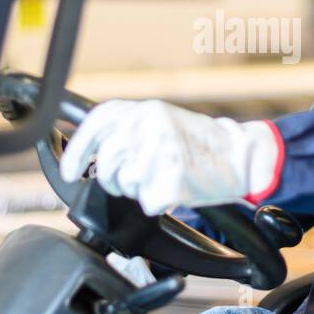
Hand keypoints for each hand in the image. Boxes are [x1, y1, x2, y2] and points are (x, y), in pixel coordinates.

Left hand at [58, 99, 281, 215]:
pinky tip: (173, 190)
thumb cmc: (201, 145)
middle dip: (114, 180)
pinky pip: (147, 201)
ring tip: (160, 180)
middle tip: (134, 181)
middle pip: (107, 162)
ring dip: (137, 191)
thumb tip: (92, 153)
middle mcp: (150, 124)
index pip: (97, 124)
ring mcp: (162, 149)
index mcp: (145, 110)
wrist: (242, 156)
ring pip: (125, 184)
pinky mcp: (174, 175)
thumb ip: (129, 130)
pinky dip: (157, 203)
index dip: (78, 151)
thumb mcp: (162, 123)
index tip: (70, 172)